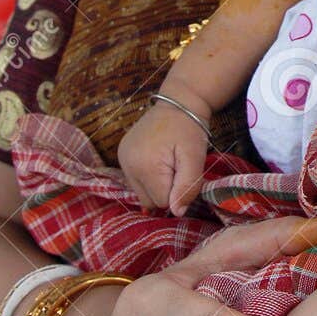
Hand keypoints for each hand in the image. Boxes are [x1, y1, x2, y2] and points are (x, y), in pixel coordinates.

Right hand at [118, 100, 208, 215]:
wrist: (178, 102)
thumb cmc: (190, 130)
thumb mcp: (195, 158)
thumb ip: (188, 186)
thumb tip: (176, 212)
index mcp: (146, 167)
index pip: (163, 202)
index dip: (178, 191)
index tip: (184, 172)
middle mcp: (127, 165)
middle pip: (150, 201)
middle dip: (167, 189)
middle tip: (177, 167)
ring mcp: (122, 159)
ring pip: (142, 193)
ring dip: (157, 184)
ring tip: (168, 162)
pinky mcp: (121, 155)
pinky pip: (136, 180)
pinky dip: (148, 177)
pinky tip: (157, 160)